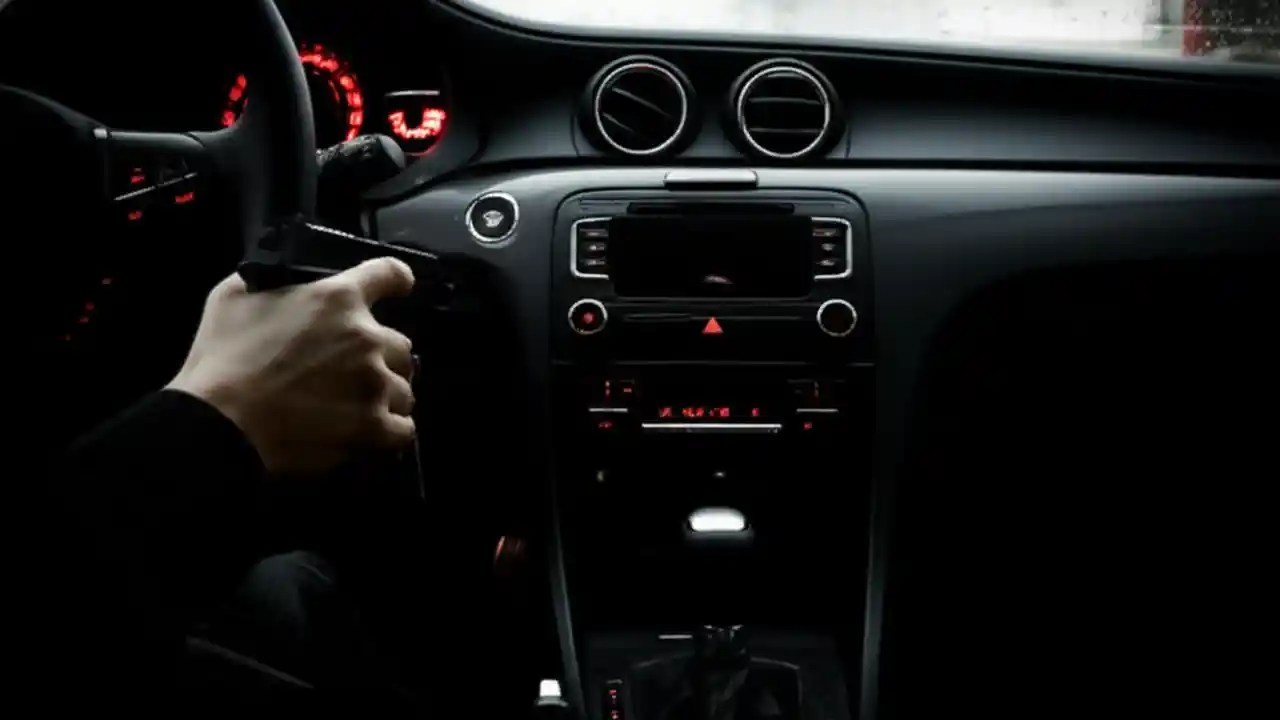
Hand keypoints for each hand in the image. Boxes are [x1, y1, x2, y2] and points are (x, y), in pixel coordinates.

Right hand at [167, 258, 416, 474]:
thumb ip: (274, 282)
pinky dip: (390, 431)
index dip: (396, 281)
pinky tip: (370, 433)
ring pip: (403, 388)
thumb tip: (289, 279)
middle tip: (352, 372)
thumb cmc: (221, 357)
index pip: (390, 274)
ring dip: (385, 396)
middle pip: (400, 345)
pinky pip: (403, 429)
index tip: (400, 287)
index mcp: (338, 298)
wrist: (218, 421)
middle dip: (381, 357)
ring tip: (357, 407)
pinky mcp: (373, 425)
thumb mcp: (236, 295)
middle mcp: (367, 337)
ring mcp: (373, 382)